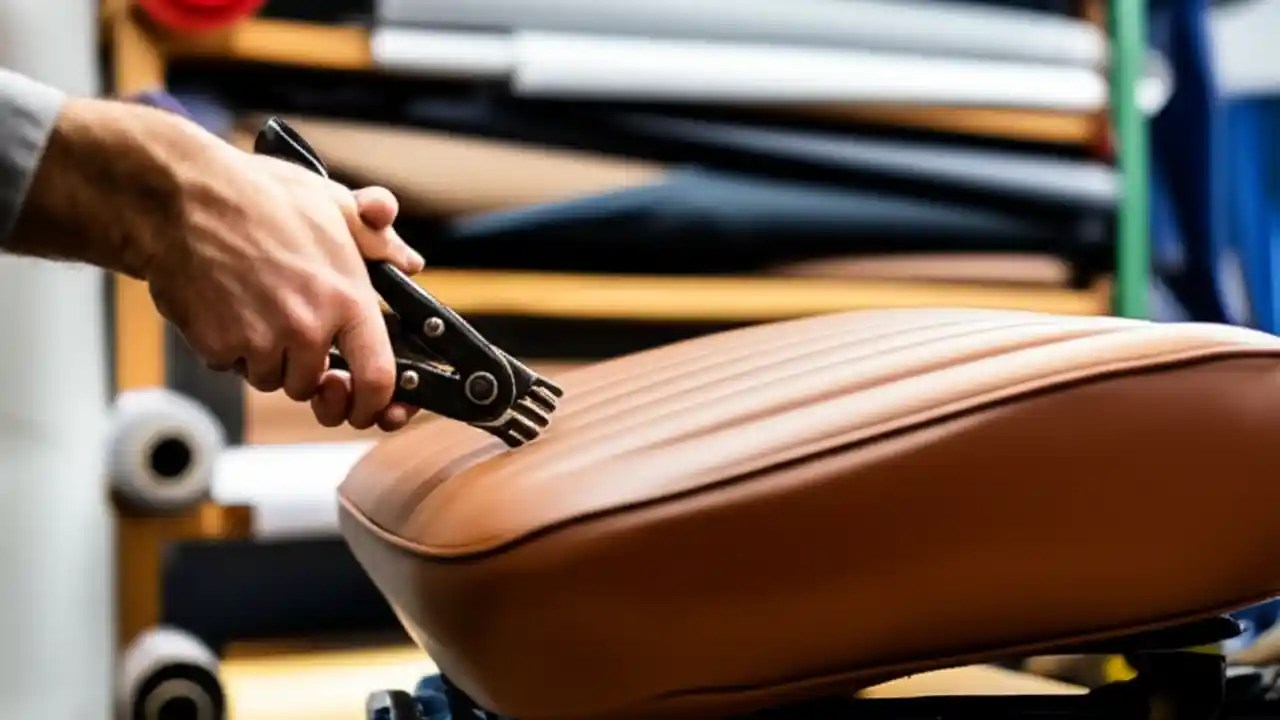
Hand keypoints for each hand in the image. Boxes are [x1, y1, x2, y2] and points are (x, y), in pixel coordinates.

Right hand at [146, 145, 424, 430]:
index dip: (376, 404)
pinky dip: (228, 346)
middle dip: (304, 366)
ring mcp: (261, 340)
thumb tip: (409, 261)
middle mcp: (307, 327)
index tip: (369, 408)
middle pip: (314, 383)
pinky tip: (225, 303)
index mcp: (346, 298)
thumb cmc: (258, 195)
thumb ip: (378, 239)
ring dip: (266, 357)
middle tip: (289, 324)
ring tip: (255, 303)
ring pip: (272, 378)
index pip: (377, 378)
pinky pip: (231, 365)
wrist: (181, 197)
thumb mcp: (333, 203)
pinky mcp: (217, 345)